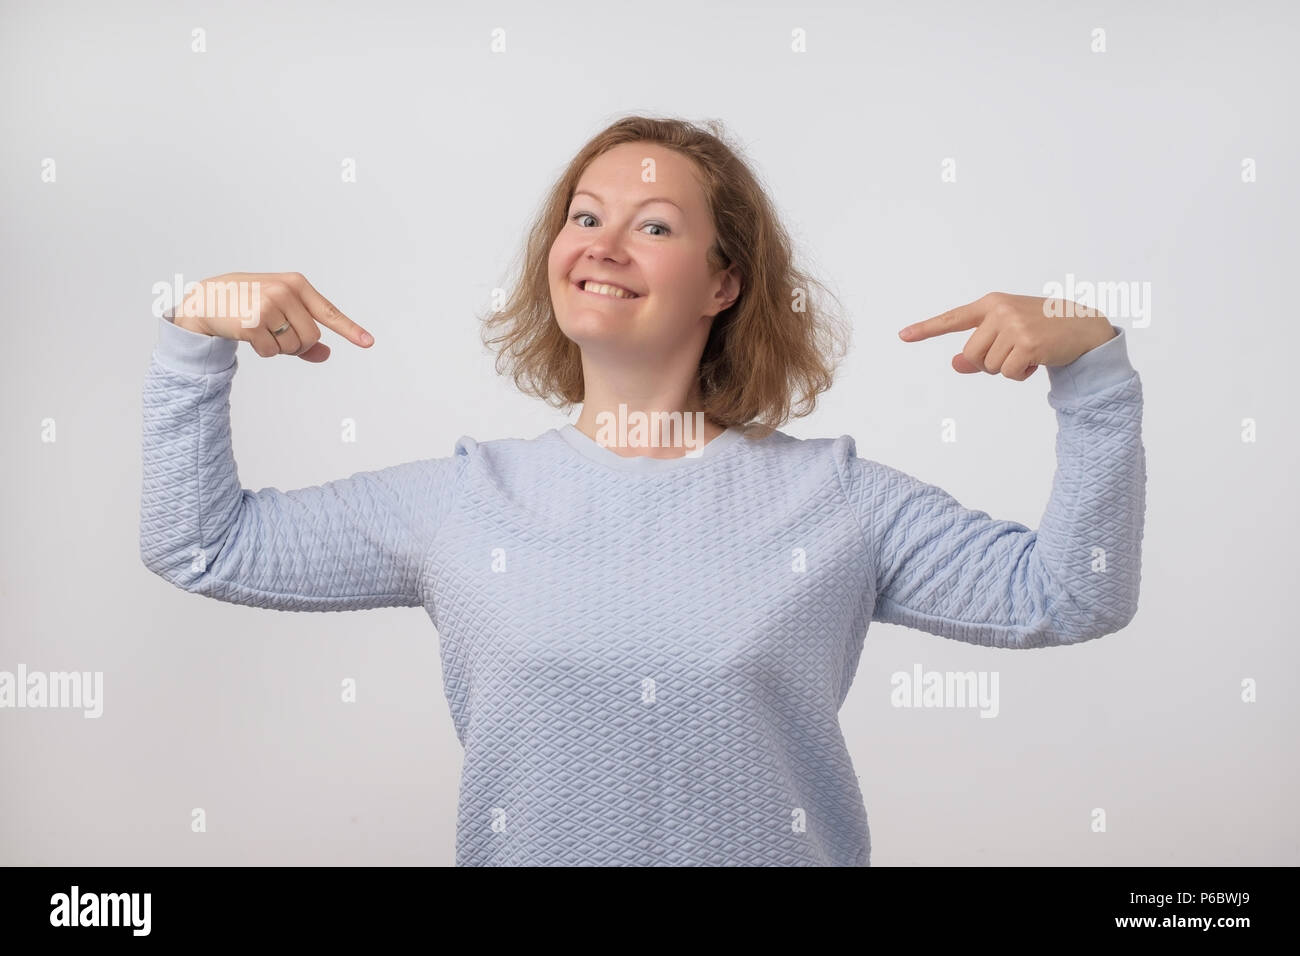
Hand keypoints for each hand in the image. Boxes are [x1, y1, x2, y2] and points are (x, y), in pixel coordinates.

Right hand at [173, 272, 373, 361]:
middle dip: (297, 343)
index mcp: (296, 284)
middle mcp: (285, 291)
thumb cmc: (249, 303)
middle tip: (276, 331)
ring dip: (279, 347)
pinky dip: (263, 351)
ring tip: (260, 328)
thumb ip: (304, 332)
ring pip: (293, 346)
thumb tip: (326, 354)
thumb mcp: (280, 310)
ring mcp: (269, 305)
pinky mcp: (253, 322)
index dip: (350, 329)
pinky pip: (273, 352)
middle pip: (312, 337)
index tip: (368, 342)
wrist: (207, 298)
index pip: (328, 311)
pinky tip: (249, 334)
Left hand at [898, 292, 1115, 380]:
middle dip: (988, 363)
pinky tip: (1038, 360)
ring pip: (989, 367)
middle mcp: (999, 311)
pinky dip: (1021, 375)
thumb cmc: (1040, 330)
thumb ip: (980, 349)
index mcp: (991, 304)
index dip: (926, 329)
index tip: (903, 336)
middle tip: (1014, 353)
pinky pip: (1009, 374)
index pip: (953, 319)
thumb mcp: (1008, 334)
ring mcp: (1014, 326)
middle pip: (971, 355)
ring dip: (1008, 369)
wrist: (1083, 326)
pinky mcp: (1028, 343)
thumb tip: (956, 364)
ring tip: (1029, 352)